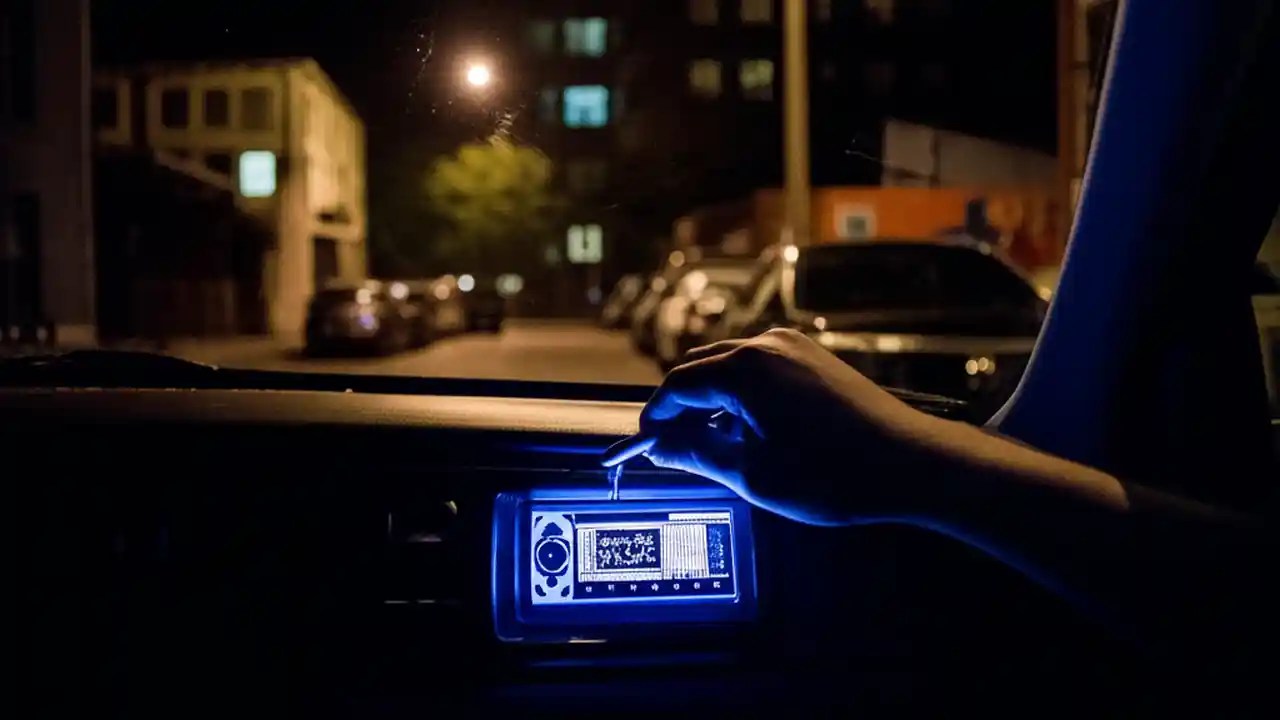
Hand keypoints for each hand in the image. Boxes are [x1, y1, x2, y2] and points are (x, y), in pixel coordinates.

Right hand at [604, 329, 935, 525]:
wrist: (909, 463)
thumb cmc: (833, 475)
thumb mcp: (752, 475)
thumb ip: (698, 455)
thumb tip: (662, 446)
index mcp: (744, 369)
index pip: (677, 385)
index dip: (657, 417)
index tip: (647, 445)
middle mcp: (766, 345)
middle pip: (700, 368)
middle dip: (681, 406)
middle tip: (673, 448)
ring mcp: (793, 347)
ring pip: (729, 366)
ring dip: (711, 400)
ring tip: (712, 446)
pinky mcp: (813, 356)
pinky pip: (759, 368)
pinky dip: (741, 394)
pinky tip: (748, 431)